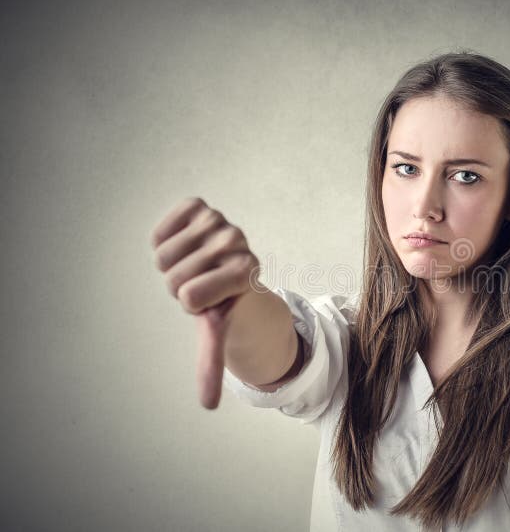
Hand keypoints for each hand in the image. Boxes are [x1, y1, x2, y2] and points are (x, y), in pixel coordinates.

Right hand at [150, 197, 259, 408]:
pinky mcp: (200, 206)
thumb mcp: (217, 329)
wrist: (224, 265)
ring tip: (194, 264)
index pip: (189, 297)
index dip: (192, 304)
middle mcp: (237, 242)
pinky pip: (160, 230)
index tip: (210, 301)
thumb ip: (213, 362)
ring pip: (163, 254)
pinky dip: (164, 238)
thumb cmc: (220, 300)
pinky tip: (185, 242)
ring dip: (171, 263)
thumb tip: (207, 408)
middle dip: (179, 285)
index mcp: (245, 272)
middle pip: (173, 277)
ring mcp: (220, 221)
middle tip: (201, 282)